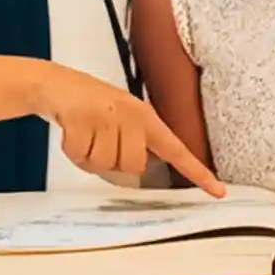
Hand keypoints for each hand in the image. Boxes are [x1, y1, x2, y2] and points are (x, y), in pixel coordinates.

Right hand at [32, 63, 224, 196]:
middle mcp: (131, 115)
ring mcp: (106, 116)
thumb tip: (142, 169)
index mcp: (146, 117)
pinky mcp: (82, 119)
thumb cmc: (92, 105)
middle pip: (133, 166)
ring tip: (86, 134)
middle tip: (101, 141)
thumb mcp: (123, 119)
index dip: (197, 172)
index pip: (177, 149)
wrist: (57, 83)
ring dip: (90, 157)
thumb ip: (138, 142)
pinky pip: (81, 155)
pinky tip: (72, 132)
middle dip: (114, 162)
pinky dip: (73, 151)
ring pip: (105, 164)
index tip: (217, 191)